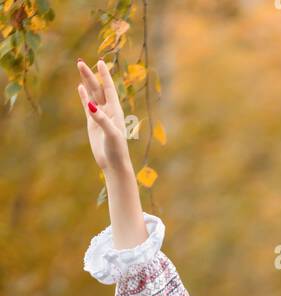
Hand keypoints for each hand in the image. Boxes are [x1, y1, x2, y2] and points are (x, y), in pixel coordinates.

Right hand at [77, 58, 130, 174]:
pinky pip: (88, 106)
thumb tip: (90, 105)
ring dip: (86, 82)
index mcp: (115, 111)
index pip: (109, 88)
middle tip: (80, 62)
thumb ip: (101, 119)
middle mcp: (108, 111)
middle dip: (90, 75)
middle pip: (98, 89)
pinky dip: (84, 97)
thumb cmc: (117, 150)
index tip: (100, 62)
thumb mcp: (111, 133)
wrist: (114, 164)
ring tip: (80, 68)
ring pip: (92, 95)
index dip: (105, 75)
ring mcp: (100, 116)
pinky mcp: (93, 123)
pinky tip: (80, 87)